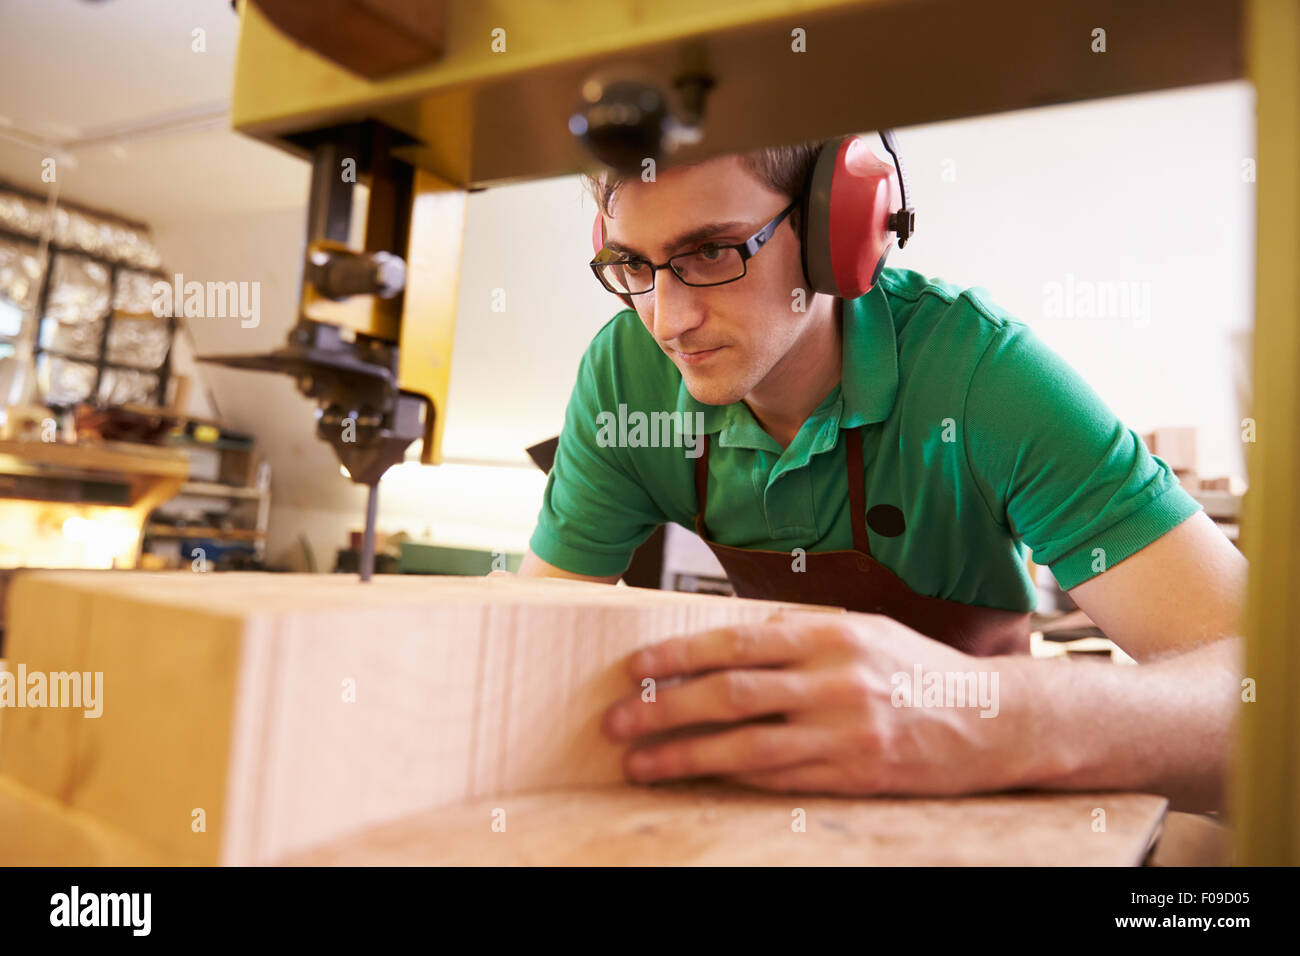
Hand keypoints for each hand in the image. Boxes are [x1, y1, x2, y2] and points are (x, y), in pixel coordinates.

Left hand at [602, 612, 1035, 795]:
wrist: (993, 720)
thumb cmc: (919, 670)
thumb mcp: (862, 630)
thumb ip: (799, 631)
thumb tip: (734, 636)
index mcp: (831, 635)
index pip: (735, 642)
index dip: (677, 655)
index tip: (634, 666)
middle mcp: (834, 681)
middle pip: (729, 695)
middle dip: (663, 708)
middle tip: (616, 720)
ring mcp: (845, 732)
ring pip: (745, 747)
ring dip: (683, 755)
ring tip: (638, 763)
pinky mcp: (854, 775)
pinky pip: (778, 780)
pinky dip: (732, 779)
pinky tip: (698, 778)